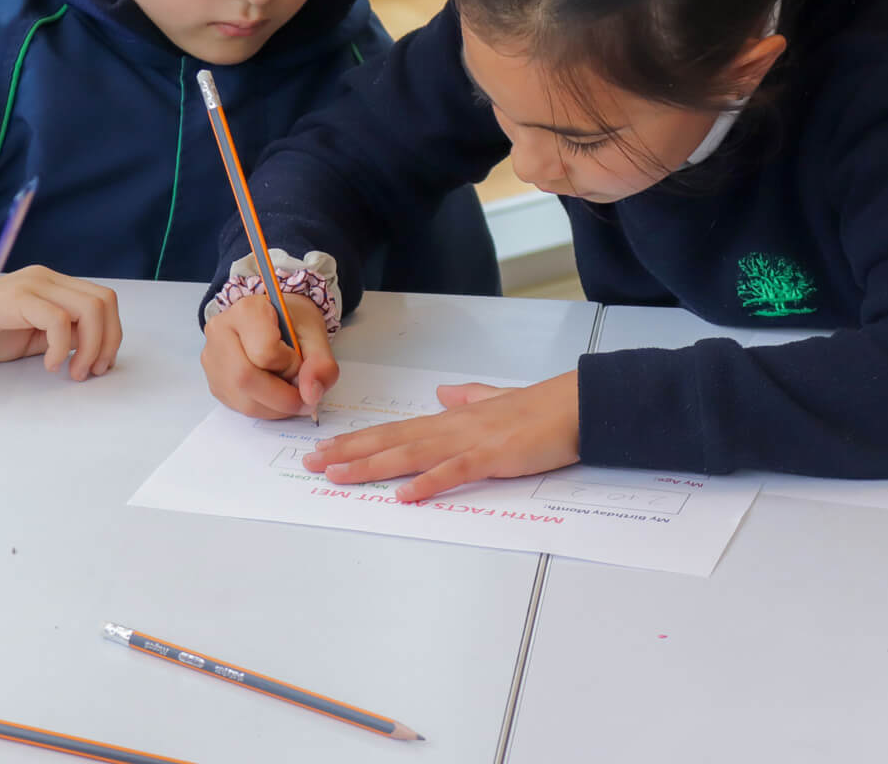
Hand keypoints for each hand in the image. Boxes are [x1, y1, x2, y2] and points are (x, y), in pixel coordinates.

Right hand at [0, 266, 120, 378]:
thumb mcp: (30, 338)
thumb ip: (61, 337)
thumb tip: (94, 348)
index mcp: (52, 285)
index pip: (102, 300)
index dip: (112, 334)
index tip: (100, 366)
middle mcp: (45, 278)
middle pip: (103, 301)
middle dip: (108, 341)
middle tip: (89, 372)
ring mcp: (30, 284)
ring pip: (89, 308)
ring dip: (91, 346)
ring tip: (72, 372)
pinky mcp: (14, 298)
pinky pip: (58, 319)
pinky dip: (62, 347)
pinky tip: (49, 365)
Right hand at [201, 293, 335, 419]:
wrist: (275, 320)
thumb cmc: (292, 323)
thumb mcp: (315, 334)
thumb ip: (321, 363)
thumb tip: (311, 395)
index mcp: (246, 311)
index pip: (265, 352)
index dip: (289, 365)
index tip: (299, 360)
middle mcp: (220, 332)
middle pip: (245, 378)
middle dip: (282, 398)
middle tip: (304, 398)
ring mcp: (212, 358)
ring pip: (242, 399)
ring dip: (275, 408)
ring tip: (290, 394)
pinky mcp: (214, 381)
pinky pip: (238, 407)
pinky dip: (265, 410)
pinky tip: (274, 396)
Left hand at [303, 372, 580, 501]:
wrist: (576, 405)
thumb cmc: (540, 409)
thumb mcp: (496, 401)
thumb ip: (468, 398)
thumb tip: (444, 392)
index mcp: (451, 419)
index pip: (395, 430)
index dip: (358, 440)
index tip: (326, 449)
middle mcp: (452, 427)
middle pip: (391, 440)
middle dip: (349, 452)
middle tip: (311, 462)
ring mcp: (470, 441)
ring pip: (411, 454)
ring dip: (371, 465)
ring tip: (338, 476)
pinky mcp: (493, 457)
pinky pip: (454, 472)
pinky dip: (427, 483)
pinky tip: (403, 495)